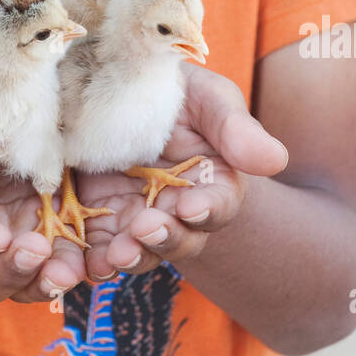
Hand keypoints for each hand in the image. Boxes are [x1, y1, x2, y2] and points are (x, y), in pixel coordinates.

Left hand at [73, 63, 288, 281]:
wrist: (123, 92)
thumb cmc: (178, 92)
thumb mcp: (207, 98)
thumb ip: (235, 128)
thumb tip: (276, 160)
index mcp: (212, 181)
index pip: (218, 204)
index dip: (207, 209)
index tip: (191, 206)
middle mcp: (177, 210)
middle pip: (179, 237)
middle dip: (165, 238)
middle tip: (146, 228)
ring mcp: (136, 218)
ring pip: (137, 250)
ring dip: (128, 256)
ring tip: (115, 254)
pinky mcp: (99, 221)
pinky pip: (95, 250)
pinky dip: (89, 260)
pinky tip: (79, 263)